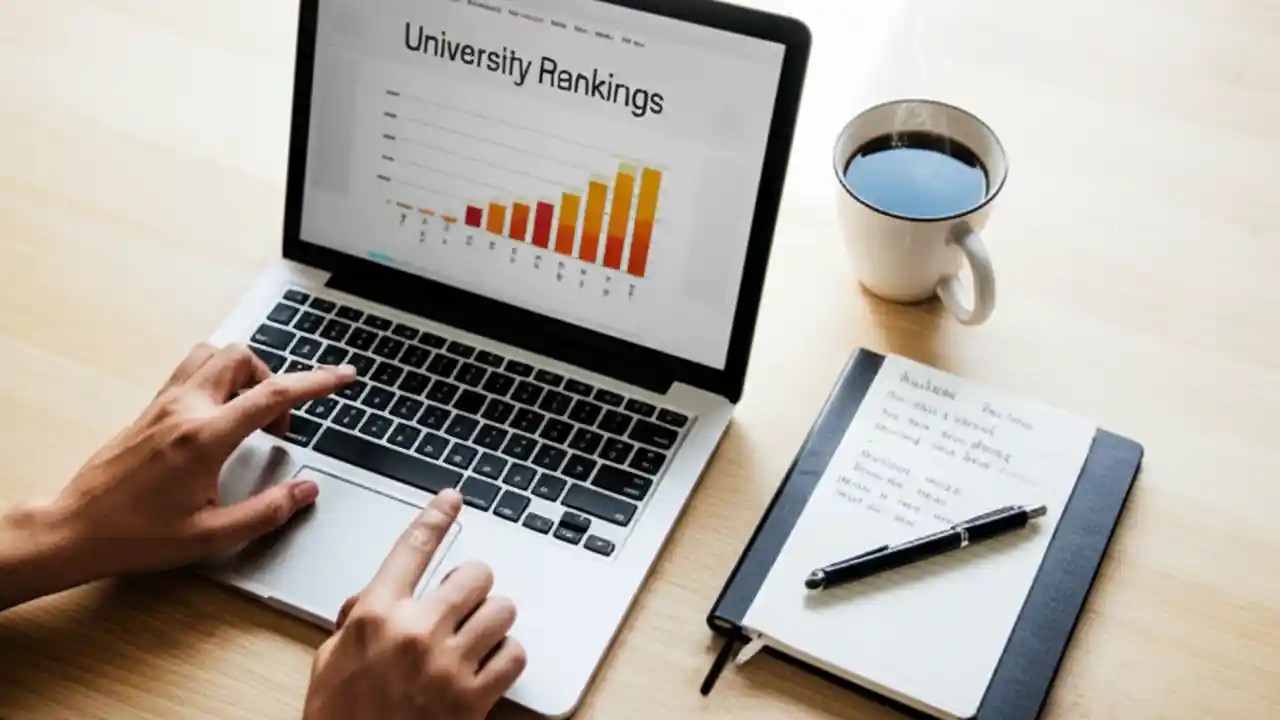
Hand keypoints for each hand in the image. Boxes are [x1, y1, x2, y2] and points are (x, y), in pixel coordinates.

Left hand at [0, 342, 355, 608]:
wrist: (74, 531)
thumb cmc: (135, 536)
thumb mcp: (211, 536)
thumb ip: (267, 511)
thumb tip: (305, 491)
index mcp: (204, 438)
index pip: (273, 395)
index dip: (317, 383)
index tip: (343, 376)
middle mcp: (183, 411)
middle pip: (241, 358)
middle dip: (274, 380)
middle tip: (279, 425)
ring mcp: (162, 405)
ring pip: (213, 356)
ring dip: (243, 374)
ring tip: (251, 415)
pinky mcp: (149, 410)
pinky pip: (191, 372)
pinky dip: (217, 382)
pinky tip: (221, 420)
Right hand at [304, 491, 526, 719]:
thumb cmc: (340, 719)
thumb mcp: (330, 661)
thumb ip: (355, 619)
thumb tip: (374, 593)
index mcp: (375, 616)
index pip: (413, 548)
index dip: (436, 516)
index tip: (452, 498)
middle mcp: (414, 633)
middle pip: (475, 574)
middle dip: (473, 585)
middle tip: (462, 603)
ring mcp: (447, 666)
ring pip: (502, 610)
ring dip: (493, 620)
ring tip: (475, 636)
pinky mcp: (473, 698)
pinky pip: (514, 654)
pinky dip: (507, 657)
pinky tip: (487, 667)